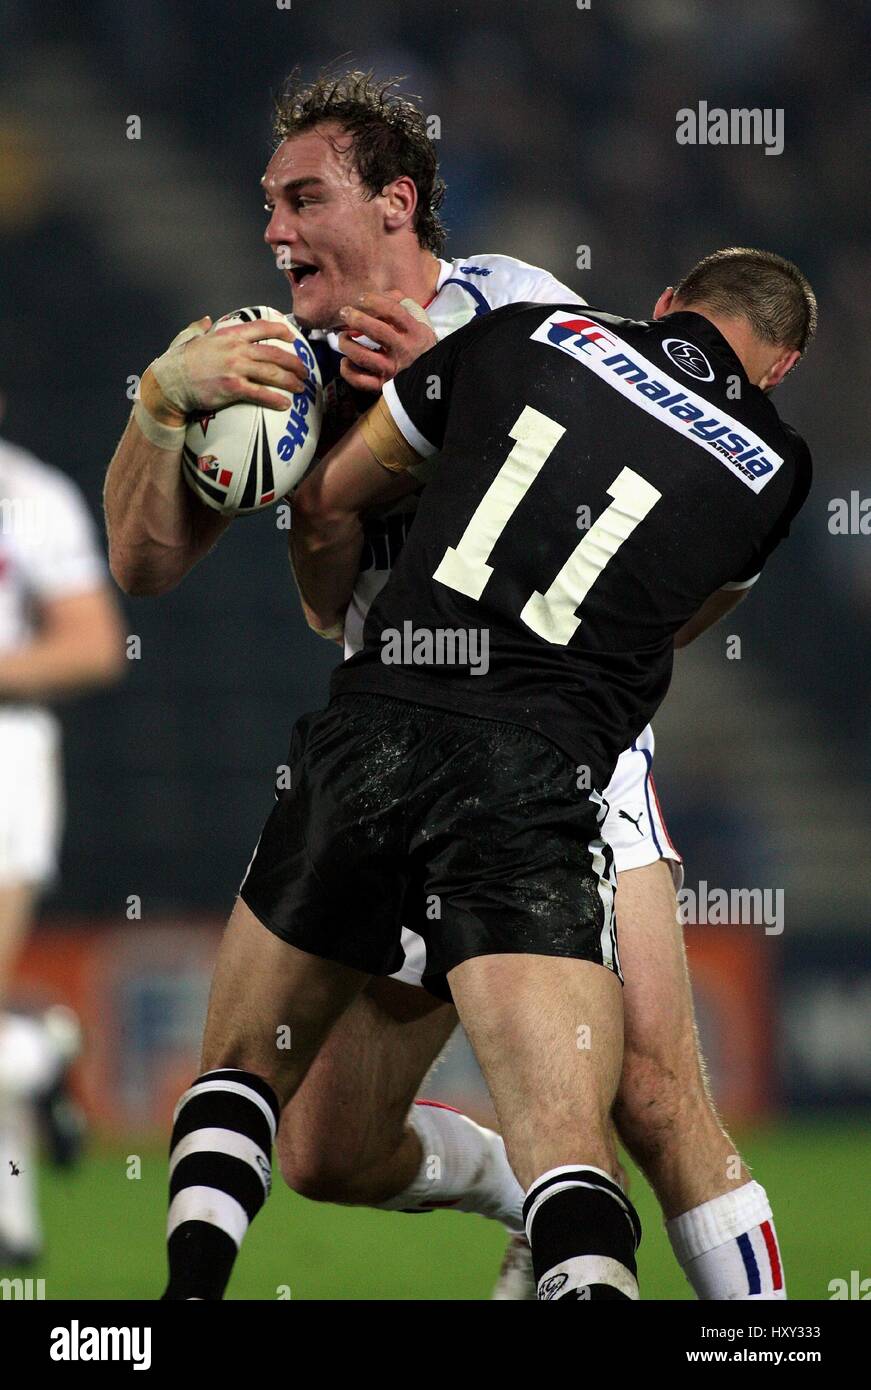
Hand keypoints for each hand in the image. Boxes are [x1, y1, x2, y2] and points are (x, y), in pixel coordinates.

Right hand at [148, 315, 311, 418]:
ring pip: (272, 373)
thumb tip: (203, 320)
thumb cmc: (181, 361)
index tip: (293, 337)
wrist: (171, 381)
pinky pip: (260, 393)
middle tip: (304, 370)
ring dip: (290, 381)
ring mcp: (235, 368)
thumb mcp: (192, 338)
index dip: (281, 331)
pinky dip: (275, 399)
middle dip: (293, 362)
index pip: (262, 328)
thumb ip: (201, 328)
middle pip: (274, 353)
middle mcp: (236, 349)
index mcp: (230, 335)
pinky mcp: (233, 388)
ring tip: (300, 387)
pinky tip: (285, 404)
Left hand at [337, 290, 436, 390]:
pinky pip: (359, 380)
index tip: (361, 298)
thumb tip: (380, 294)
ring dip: (347, 344)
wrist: (431, 376)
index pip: (394, 311)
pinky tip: (346, 361)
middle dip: (357, 318)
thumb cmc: (416, 343)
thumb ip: (399, 303)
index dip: (374, 301)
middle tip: (344, 312)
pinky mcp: (381, 385)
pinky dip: (347, 370)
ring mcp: (392, 370)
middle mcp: (403, 351)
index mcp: (414, 332)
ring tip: (343, 337)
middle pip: (377, 331)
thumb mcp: (417, 320)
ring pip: (363, 356)